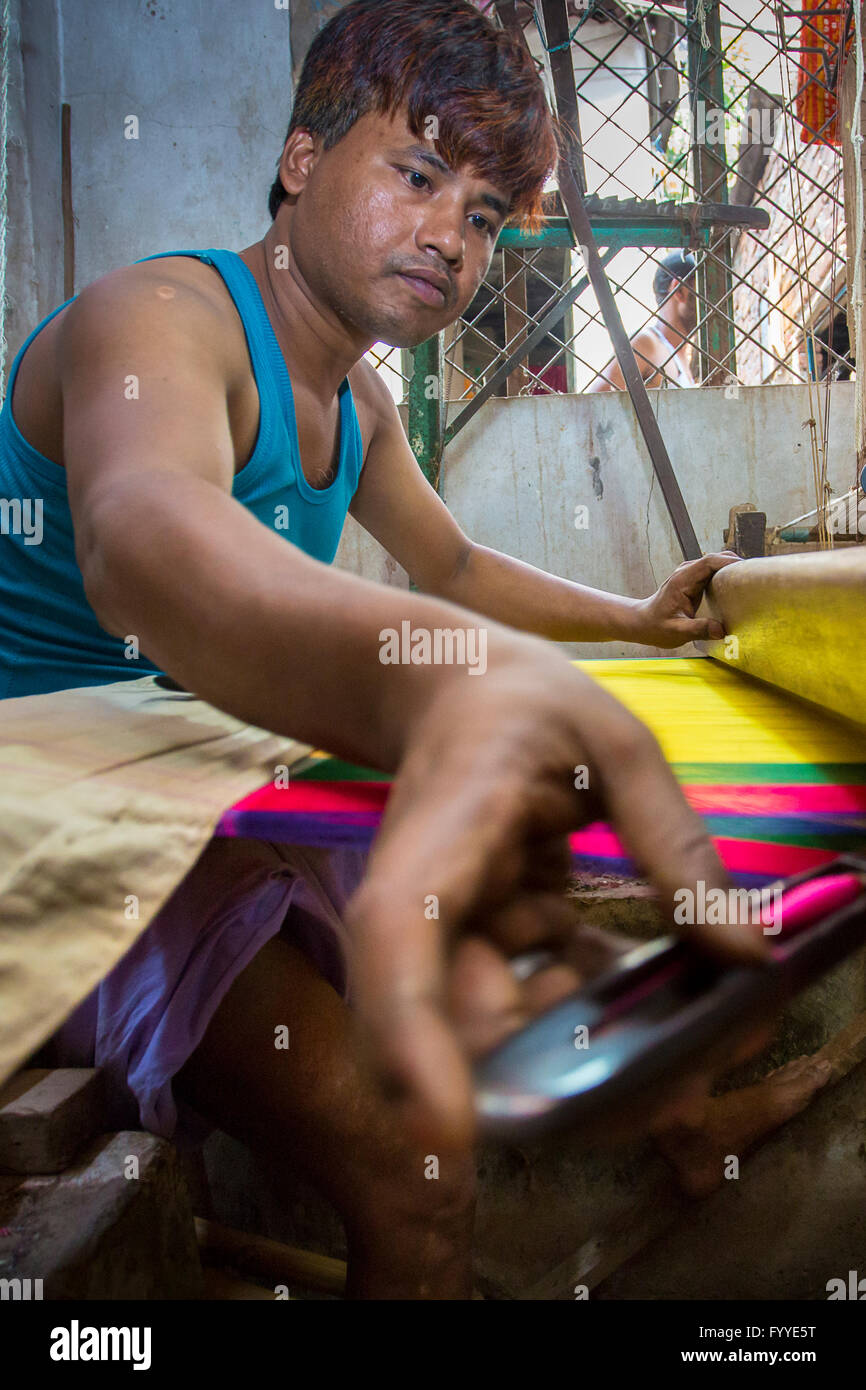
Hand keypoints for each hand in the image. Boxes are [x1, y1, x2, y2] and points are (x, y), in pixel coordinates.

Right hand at [344, 645, 770, 1152]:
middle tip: (678, 1083)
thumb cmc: (521, 702)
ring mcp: (446, 932)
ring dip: (589, 1052)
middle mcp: (425, 903)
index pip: (397, 939)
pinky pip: (532, 1002)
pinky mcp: (479, 943)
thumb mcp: (613, 741)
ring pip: (499, 1031)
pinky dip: (596, 1012)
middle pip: (455, 1023)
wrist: (450, 688)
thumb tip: (744, 955)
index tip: (446, 1134)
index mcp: (443, 834)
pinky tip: (662, 991)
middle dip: (556, 1080)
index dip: (409, 1039)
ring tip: (696, 1031)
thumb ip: (673, 840)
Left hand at [632, 551, 740, 647]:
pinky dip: (727, 575)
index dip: (729, 562)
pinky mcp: (694, 580)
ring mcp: (691, 574)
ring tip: (750, 582)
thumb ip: (698, 629)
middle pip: (716, 558)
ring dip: (733, 569)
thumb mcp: (676, 631)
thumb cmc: (656, 627)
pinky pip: (714, 571)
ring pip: (717, 563)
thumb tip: (721, 630)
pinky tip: (738, 587)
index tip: (746, 570)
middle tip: (755, 578)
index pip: (709, 561)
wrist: (643, 622)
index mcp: (683, 579)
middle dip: (736, 564)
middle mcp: (687, 571)